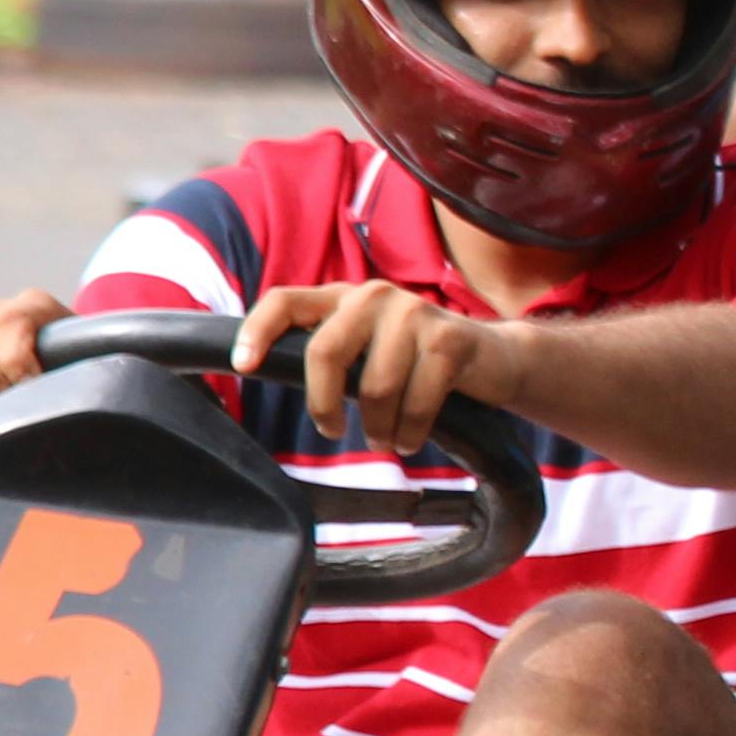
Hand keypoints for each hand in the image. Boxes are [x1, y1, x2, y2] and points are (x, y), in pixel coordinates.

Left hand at [239, 281, 526, 456]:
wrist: (493, 358)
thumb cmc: (417, 362)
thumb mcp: (367, 348)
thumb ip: (328, 351)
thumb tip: (264, 371)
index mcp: (344, 297)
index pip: (286, 300)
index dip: (258, 331)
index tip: (242, 366)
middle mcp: (374, 296)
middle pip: (325, 353)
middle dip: (324, 404)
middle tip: (333, 430)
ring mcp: (414, 313)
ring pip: (374, 387)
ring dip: (379, 428)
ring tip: (387, 439)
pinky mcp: (449, 339)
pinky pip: (416, 402)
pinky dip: (411, 431)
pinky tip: (412, 437)